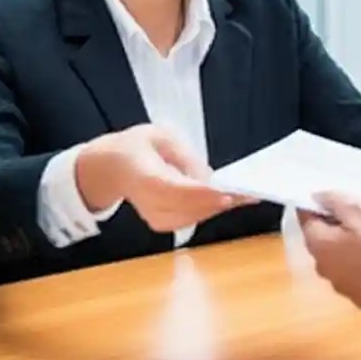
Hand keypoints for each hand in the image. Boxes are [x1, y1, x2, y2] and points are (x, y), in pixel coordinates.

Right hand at [77, 124, 257, 231]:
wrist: (111, 167)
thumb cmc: (137, 147)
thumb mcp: (161, 136)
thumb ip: (185, 157)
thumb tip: (208, 179)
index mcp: (142, 174)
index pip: (173, 189)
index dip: (200, 194)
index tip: (226, 193)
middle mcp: (146, 201)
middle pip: (186, 208)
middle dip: (218, 201)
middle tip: (249, 193)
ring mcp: (152, 216)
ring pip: (191, 218)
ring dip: (218, 207)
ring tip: (245, 195)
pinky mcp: (160, 223)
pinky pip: (190, 220)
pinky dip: (210, 211)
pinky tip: (228, 200)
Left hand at [299, 192, 360, 321]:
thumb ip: (335, 201)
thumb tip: (316, 195)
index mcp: (317, 243)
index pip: (305, 216)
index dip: (320, 202)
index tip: (340, 197)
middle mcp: (320, 265)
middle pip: (321, 236)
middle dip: (337, 224)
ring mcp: (338, 284)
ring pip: (337, 255)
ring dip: (349, 244)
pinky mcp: (355, 296)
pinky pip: (352, 271)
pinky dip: (360, 263)